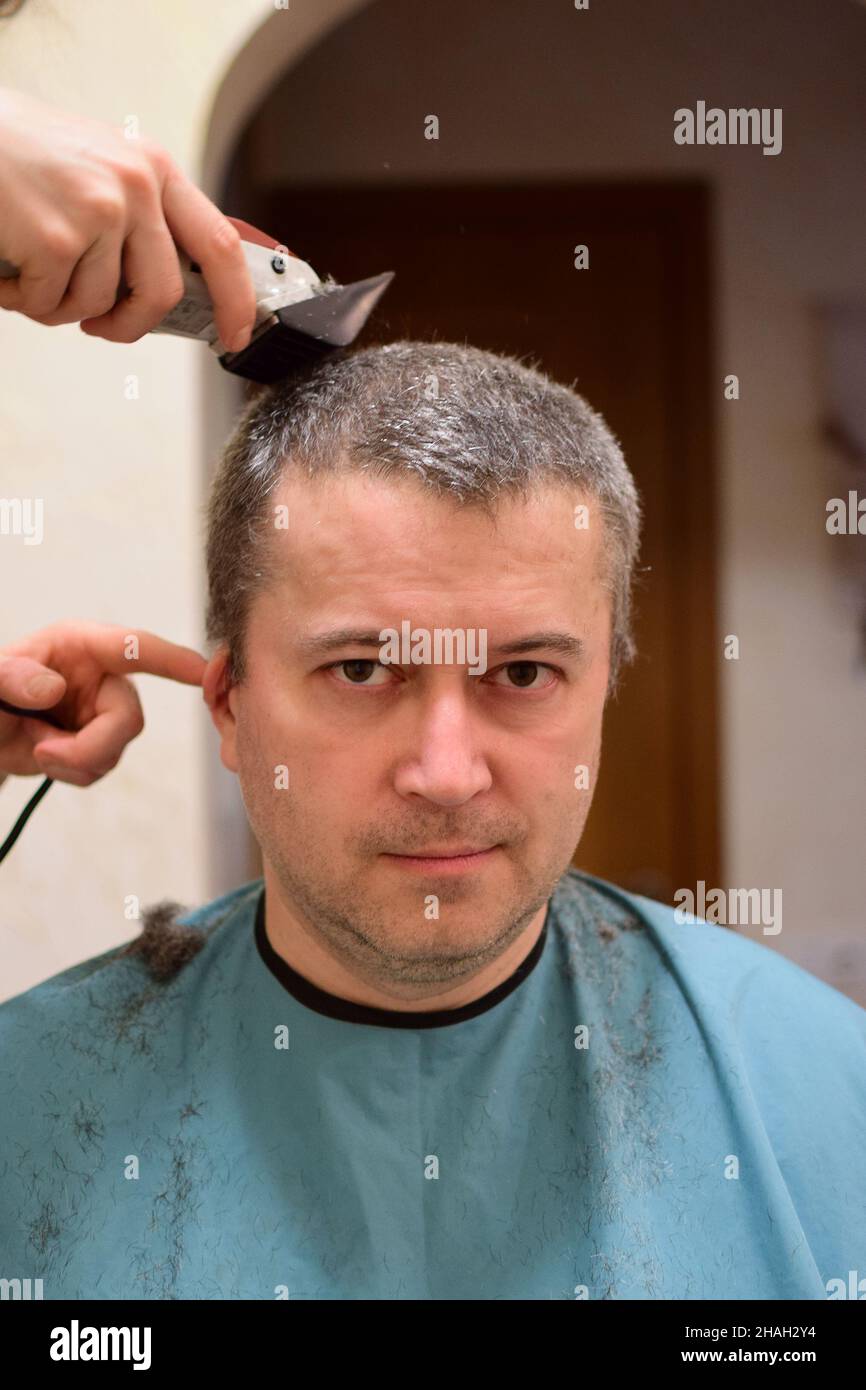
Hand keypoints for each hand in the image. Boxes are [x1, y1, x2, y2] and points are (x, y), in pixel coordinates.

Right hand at [0, 87, 256, 350]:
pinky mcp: (57, 239)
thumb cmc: (21, 154)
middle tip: (99, 326)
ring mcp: (98, 212)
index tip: (238, 333)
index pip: (218, 245)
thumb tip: (169, 285)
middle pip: (162, 293)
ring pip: (98, 304)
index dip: (236, 300)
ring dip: (57, 303)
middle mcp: (135, 186)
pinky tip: (6, 264)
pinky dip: (21, 298)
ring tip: (29, 264)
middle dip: (129, 323)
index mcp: (153, 169)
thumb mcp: (100, 169)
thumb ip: (140, 220)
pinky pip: (50, 304)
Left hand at [0, 620, 205, 786]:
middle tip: (44, 754)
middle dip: (90, 746)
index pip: (133, 648)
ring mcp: (103, 710)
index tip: (204, 671)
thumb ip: (11, 676)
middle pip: (128, 717)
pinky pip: (102, 767)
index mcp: (80, 645)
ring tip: (34, 746)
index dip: (172, 660)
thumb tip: (51, 688)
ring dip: (73, 760)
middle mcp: (101, 675)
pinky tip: (46, 755)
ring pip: (117, 748)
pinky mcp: (100, 740)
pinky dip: (71, 771)